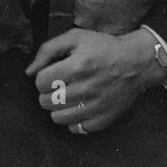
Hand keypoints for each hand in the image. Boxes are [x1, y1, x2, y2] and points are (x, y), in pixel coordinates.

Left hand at [26, 29, 163, 135]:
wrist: (137, 62)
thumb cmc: (104, 47)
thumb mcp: (76, 37)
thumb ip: (48, 50)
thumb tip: (29, 72)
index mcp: (76, 66)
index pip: (40, 82)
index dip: (44, 76)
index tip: (54, 73)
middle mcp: (84, 89)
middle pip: (45, 102)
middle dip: (50, 92)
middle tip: (62, 84)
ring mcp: (94, 108)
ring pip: (56, 118)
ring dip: (59, 107)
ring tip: (69, 96)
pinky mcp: (102, 120)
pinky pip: (75, 129)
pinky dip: (74, 119)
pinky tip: (81, 106)